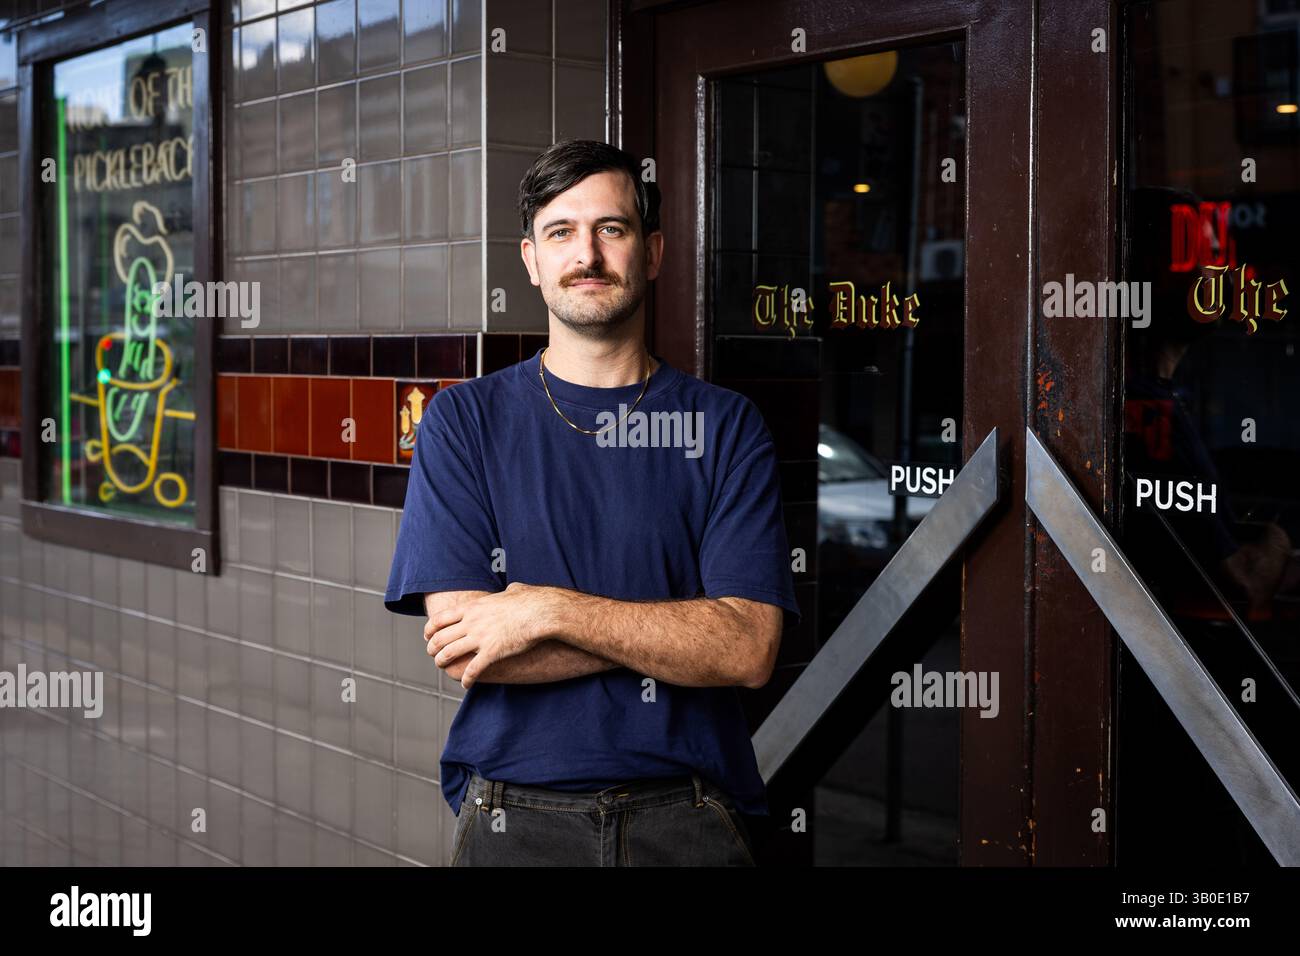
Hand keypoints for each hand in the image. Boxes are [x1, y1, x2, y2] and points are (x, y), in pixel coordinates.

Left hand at [425, 582, 556, 687]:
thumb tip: (512, 589)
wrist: (541, 612)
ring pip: (449, 654)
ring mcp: (479, 638)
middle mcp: (471, 622)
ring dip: (442, 663)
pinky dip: (466, 679)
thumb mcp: (515, 590)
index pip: (440, 619)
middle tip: (433, 655)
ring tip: (444, 668)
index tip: (428, 636)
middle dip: (432, 648)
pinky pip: (472, 670)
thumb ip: (508, 592)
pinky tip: (466, 684)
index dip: (430, 629)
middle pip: (440, 638)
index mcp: (473, 608)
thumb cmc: (532, 601)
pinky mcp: (491, 653)